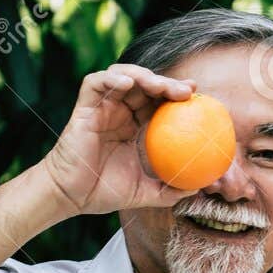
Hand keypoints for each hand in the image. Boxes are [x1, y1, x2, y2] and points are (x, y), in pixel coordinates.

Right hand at [40, 64, 197, 215]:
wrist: (73, 197)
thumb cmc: (106, 192)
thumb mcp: (147, 193)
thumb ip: (171, 190)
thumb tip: (199, 189)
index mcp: (136, 126)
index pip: (159, 102)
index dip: (177, 94)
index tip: (196, 94)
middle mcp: (120, 112)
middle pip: (146, 85)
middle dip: (167, 82)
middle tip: (186, 90)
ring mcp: (102, 107)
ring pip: (124, 76)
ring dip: (144, 76)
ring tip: (160, 86)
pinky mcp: (84, 107)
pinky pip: (96, 83)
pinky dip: (112, 79)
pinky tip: (128, 84)